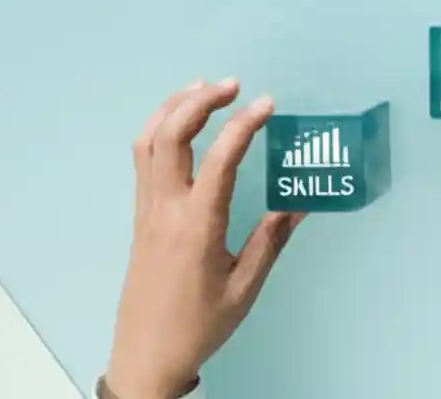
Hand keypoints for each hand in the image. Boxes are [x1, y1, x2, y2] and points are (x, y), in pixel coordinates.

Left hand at [106, 79, 304, 398]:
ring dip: (173, 108)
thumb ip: (271, 240)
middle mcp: (164, 210)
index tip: (267, 104)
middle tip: (234, 85)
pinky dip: (160, 129)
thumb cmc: (200, 325)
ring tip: (204, 88)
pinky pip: (143, 159)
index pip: (219, 162)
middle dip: (200, 102)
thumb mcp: (246, 287)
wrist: (146, 355)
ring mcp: (146, 210)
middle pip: (170, 137)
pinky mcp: (140, 216)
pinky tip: (180, 123)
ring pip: (148, 142)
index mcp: (196, 228)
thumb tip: (300, 202)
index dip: (243, 127)